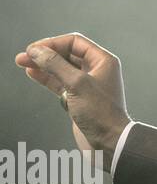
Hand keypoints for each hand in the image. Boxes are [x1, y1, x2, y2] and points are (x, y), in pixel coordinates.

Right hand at [15, 33, 130, 155]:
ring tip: (21, 62)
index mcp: (103, 61)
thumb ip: (56, 65)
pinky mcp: (77, 97)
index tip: (33, 49)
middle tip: (23, 55)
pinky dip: (46, 77)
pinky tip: (32, 73)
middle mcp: (96, 70)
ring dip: (42, 65)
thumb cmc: (100, 112)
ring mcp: (86, 84)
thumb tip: (37, 50)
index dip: (53, 43)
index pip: (75, 42)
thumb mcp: (76, 84)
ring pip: (61, 68)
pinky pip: (59, 82)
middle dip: (45, 53)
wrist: (108, 142)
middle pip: (67, 54)